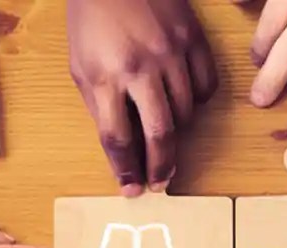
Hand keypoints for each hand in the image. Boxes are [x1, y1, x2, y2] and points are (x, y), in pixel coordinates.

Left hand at [68, 0, 218, 195]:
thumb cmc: (92, 19)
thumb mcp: (80, 66)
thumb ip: (99, 106)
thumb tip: (123, 149)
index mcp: (104, 76)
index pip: (118, 138)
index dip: (126, 170)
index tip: (133, 189)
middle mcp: (140, 67)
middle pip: (159, 134)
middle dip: (161, 167)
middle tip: (160, 182)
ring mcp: (171, 52)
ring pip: (186, 113)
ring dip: (176, 131)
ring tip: (165, 132)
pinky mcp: (193, 39)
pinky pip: (206, 87)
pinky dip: (196, 100)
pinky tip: (183, 99)